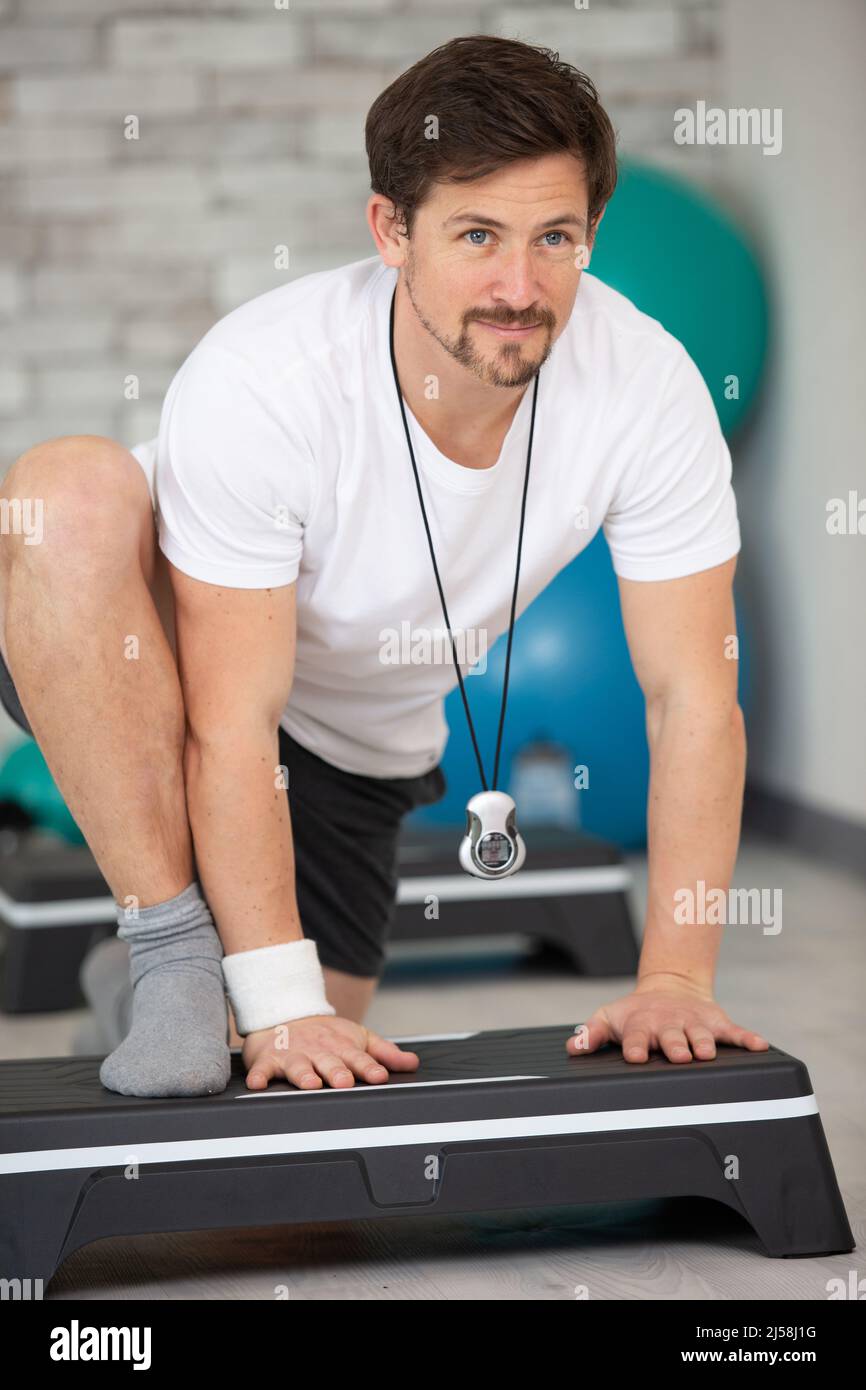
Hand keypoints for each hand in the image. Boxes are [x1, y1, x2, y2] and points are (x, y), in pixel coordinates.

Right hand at [241, 1014, 419, 1090]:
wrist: (286, 1013)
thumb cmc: (326, 1034)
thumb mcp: (358, 1037)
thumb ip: (384, 1053)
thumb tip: (413, 1063)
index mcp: (342, 1047)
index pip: (359, 1058)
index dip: (369, 1067)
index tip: (379, 1076)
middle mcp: (318, 1051)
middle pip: (329, 1062)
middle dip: (337, 1072)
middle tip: (345, 1082)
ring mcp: (293, 1055)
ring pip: (299, 1066)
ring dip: (304, 1075)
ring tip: (311, 1084)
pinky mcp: (268, 1060)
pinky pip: (261, 1069)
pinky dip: (258, 1077)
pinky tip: (258, 1084)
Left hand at [566, 972, 769, 1063]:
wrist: (670, 987)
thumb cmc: (637, 1012)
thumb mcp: (610, 1017)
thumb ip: (592, 1033)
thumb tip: (572, 1047)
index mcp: (643, 1026)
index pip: (638, 1038)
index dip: (637, 1047)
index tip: (637, 1056)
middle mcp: (669, 1026)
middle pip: (673, 1038)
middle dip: (675, 1046)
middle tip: (679, 1055)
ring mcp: (694, 1024)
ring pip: (702, 1036)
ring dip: (705, 1043)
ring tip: (708, 1052)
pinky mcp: (716, 1024)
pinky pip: (735, 1032)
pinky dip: (747, 1038)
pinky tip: (759, 1045)